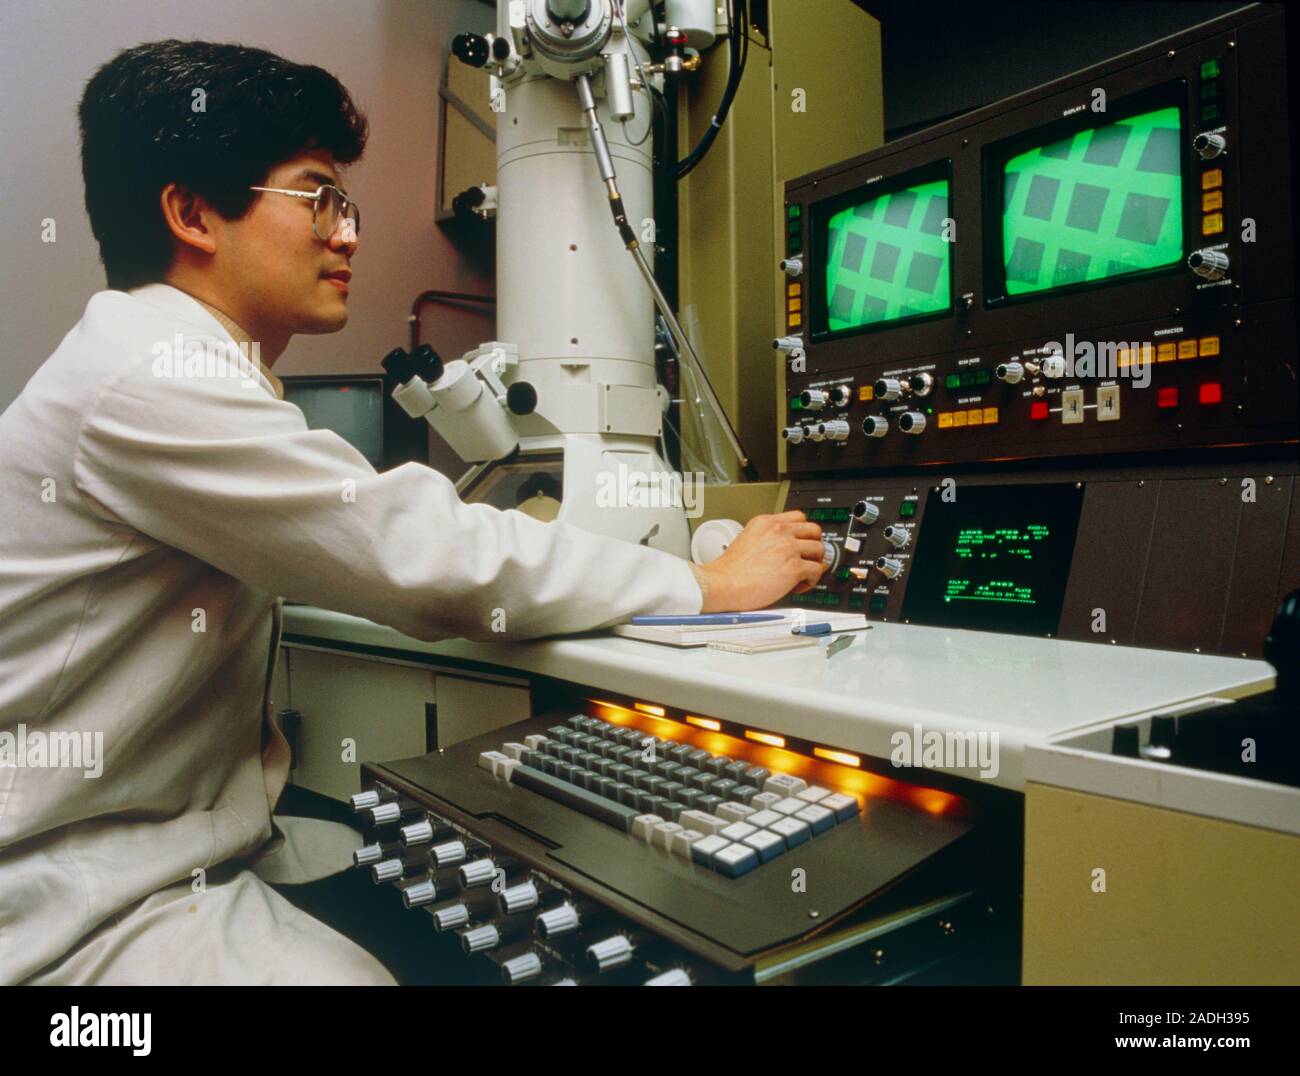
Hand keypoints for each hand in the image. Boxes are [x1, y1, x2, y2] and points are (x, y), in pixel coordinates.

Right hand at [696, 511, 825, 611]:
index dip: (803, 532)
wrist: (722, 584)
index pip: (798, 517)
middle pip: (814, 530)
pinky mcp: (794, 567)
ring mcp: (788, 547)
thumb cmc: (729, 571)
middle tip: (807, 558)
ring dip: (814, 563)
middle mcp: (779, 531)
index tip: (802, 542)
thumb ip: (766, 539)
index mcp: (765, 522)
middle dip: (813, 545)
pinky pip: (817, 570)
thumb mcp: (746, 539)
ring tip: (801, 575)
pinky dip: (811, 580)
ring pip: (819, 549)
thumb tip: (780, 551)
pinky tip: (798, 586)